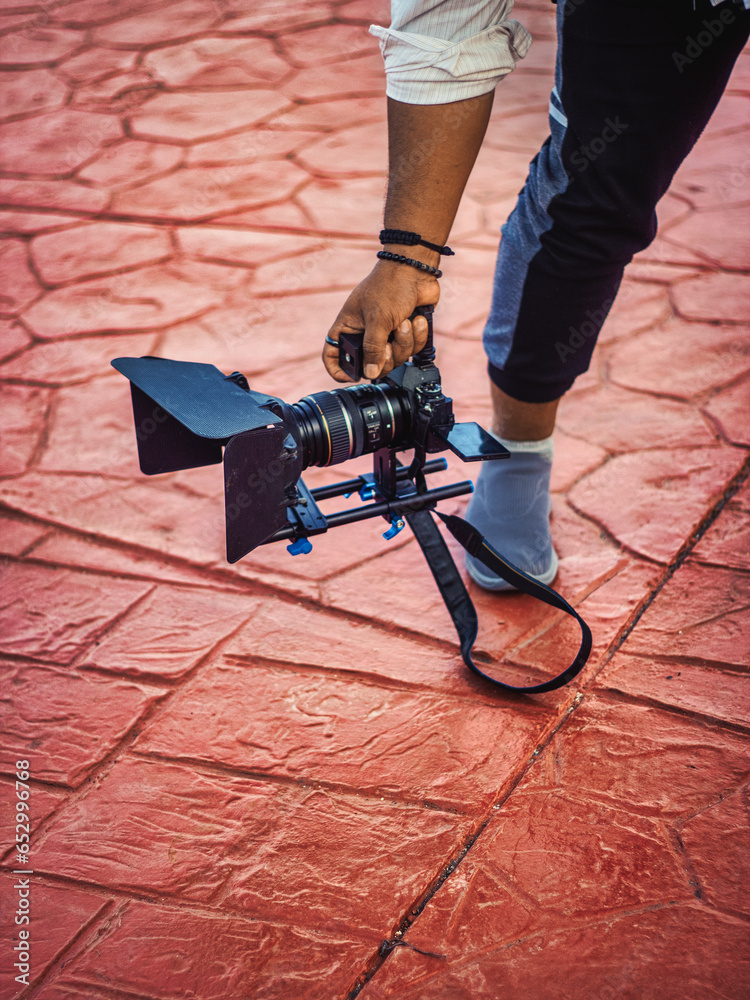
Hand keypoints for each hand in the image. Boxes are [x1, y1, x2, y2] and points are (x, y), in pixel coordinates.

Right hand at [323, 260, 438, 381]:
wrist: (417, 271)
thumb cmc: (390, 286)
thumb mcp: (378, 319)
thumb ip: (373, 349)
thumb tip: (370, 374)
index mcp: (349, 327)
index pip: (333, 354)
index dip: (338, 369)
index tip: (352, 376)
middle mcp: (365, 333)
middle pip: (372, 364)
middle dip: (386, 356)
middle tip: (389, 341)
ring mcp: (386, 334)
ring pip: (395, 358)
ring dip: (404, 342)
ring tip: (405, 323)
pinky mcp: (405, 334)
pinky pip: (412, 350)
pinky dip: (417, 337)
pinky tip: (417, 320)